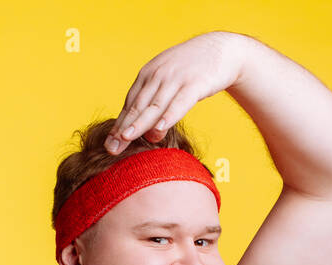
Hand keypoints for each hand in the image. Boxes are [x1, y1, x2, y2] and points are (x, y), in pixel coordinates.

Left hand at [105, 32, 249, 154]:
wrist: (221, 50)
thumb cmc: (193, 70)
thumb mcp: (169, 80)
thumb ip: (157, 102)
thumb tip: (148, 131)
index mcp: (148, 75)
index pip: (131, 103)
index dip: (119, 124)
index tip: (109, 144)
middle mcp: (158, 76)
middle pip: (138, 107)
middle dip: (123, 128)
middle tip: (111, 148)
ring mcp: (176, 79)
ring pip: (155, 106)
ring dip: (139, 123)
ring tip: (126, 138)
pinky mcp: (194, 84)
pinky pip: (179, 103)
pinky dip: (169, 116)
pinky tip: (159, 129)